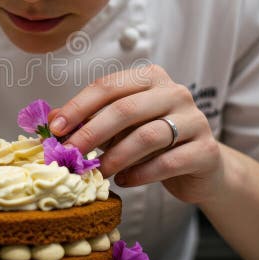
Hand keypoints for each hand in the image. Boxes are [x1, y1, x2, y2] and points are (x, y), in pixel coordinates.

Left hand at [49, 65, 223, 203]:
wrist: (200, 167)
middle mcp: (175, 92)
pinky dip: (140, 174)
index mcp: (150, 78)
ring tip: (98, 171)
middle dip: (92, 133)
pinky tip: (124, 181)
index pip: (108, 86)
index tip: (56, 128)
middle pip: (125, 109)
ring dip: (115, 157)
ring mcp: (195, 120)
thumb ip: (90, 119)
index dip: (79, 107)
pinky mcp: (206, 151)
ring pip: (147, 136)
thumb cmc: (153, 142)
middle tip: (71, 154)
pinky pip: (168, 162)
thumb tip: (52, 120)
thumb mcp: (119, 127)